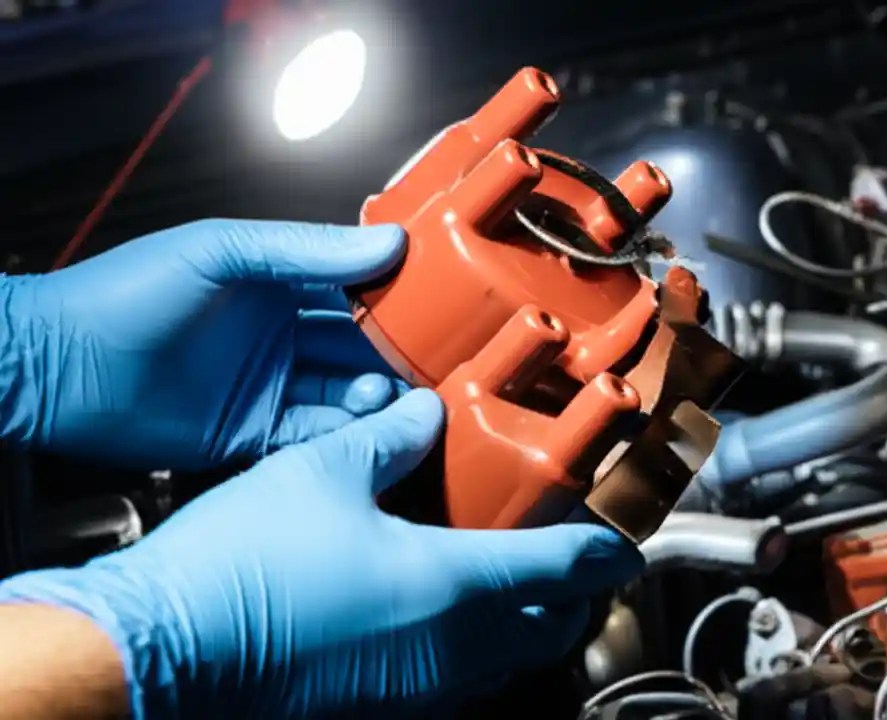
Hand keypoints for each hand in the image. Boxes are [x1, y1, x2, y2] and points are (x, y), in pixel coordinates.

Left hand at [0, 219, 408, 469]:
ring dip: (377, 396)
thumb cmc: (123, 296)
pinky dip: (345, 433)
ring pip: (346, 394)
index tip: (441, 304)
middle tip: (435, 364)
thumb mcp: (221, 252)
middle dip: (398, 355)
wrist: (56, 370)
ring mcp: (270, 387)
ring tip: (397, 397)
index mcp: (277, 282)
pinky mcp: (254, 435)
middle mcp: (280, 336)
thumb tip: (388, 245)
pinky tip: (366, 426)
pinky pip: (316, 436)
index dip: (398, 296)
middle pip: (361, 346)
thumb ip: (305, 249)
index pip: (355, 287)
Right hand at [0, 389, 641, 716]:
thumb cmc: (239, 570)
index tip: (626, 540)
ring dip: (525, 622)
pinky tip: (437, 613)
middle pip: (553, 628)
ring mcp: (417, 688)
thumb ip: (386, 440)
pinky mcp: (380, 706)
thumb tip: (422, 415)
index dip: (609, 552)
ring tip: (512, 578)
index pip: (569, 571)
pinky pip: (455, 680)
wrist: (159, 653)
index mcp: (453, 586)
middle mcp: (450, 649)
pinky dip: (471, 647)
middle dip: (577, 596)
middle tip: (574, 557)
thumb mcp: (319, 473)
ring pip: (507, 659)